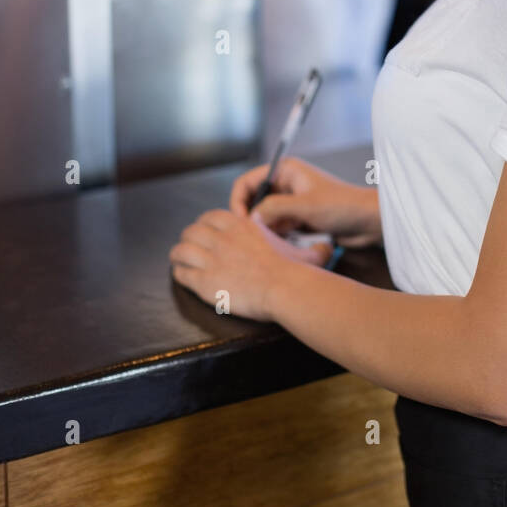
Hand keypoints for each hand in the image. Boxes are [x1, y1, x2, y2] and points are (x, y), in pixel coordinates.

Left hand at [169, 206, 331, 320]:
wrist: (284, 289)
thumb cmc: (295, 272)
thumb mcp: (307, 253)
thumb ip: (315, 247)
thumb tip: (328, 247)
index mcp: (241, 226)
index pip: (211, 217)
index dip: (205, 225)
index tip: (205, 233)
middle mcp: (222, 238)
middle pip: (192, 231)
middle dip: (189, 238)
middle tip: (190, 248)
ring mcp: (211, 259)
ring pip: (181, 250)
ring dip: (178, 255)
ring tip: (179, 261)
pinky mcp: (204, 281)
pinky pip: (181, 273)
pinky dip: (179, 273)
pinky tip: (182, 276)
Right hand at [230, 156, 380, 247]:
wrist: (368, 222)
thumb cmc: (343, 206)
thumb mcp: (305, 206)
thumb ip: (275, 208)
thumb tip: (251, 218)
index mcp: (285, 171)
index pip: (247, 182)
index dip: (238, 200)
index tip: (238, 222)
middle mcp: (285, 184)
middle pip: (253, 200)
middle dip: (250, 218)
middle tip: (250, 237)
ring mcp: (291, 203)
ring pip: (264, 217)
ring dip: (263, 230)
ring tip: (266, 244)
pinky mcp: (298, 219)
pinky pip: (276, 228)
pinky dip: (274, 237)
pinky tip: (279, 247)